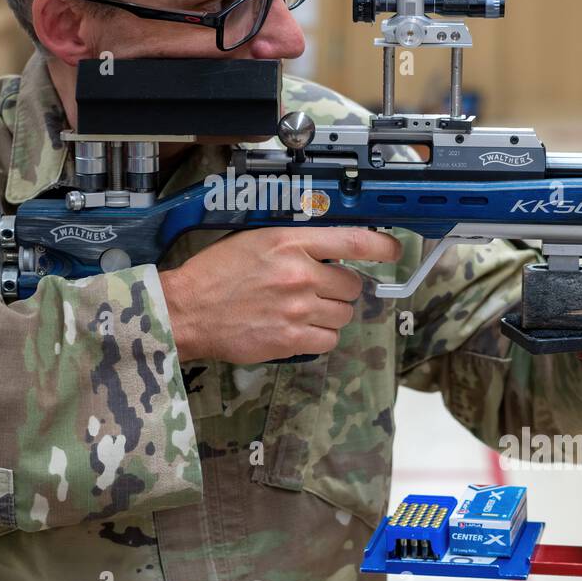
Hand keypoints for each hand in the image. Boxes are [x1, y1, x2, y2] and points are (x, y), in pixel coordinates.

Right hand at [159, 227, 401, 363]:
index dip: (382, 246)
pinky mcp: (290, 339)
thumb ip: (297, 244)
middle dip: (340, 289)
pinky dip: (319, 338)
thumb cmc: (216, 274)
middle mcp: (298, 273)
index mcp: (289, 241)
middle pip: (351, 285)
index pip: (354, 240)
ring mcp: (297, 308)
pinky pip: (328, 340)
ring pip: (343, 314)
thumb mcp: (256, 240)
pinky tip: (298, 330)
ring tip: (302, 311)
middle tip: (317, 290)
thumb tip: (333, 253)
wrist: (188, 310)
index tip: (393, 250)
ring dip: (330, 314)